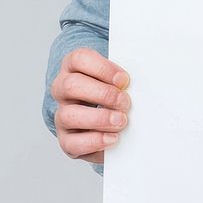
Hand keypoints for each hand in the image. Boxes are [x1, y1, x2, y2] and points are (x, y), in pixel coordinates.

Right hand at [51, 48, 130, 163]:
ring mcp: (62, 115)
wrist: (104, 119)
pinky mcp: (66, 139)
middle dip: (103, 94)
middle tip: (125, 102)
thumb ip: (122, 78)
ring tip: (121, 121)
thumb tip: (140, 84)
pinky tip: (112, 138)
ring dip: (99, 118)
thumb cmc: (113, 92)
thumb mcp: (116, 78)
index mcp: (73, 67)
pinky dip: (94, 141)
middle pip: (71, 85)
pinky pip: (71, 143)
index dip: (103, 68)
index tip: (124, 79)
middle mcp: (62, 90)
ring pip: (68, 115)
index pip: (79, 59)